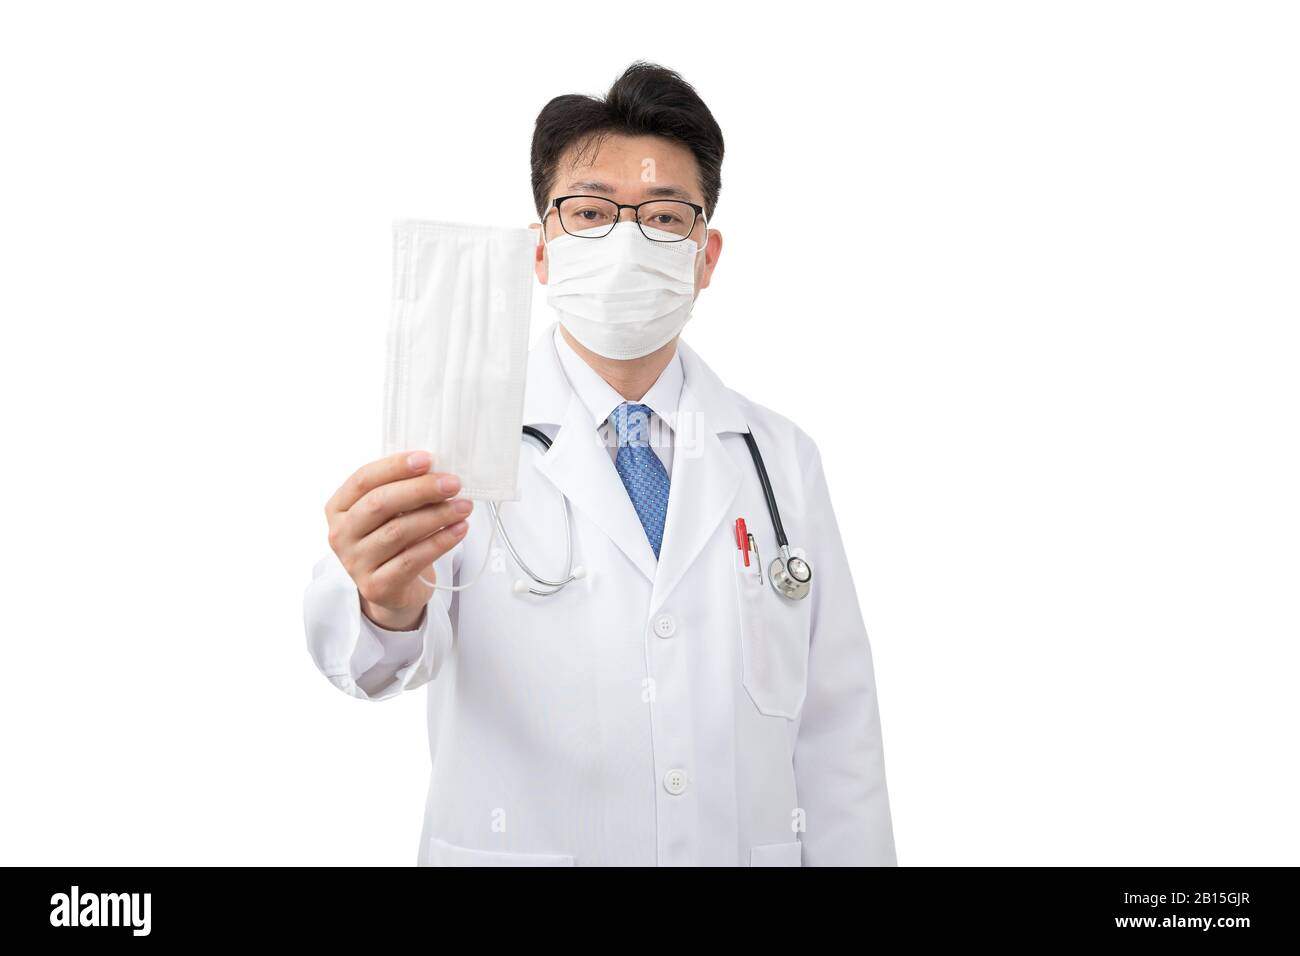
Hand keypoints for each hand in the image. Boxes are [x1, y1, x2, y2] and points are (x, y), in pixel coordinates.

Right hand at [324, 451, 472, 630]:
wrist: (394, 588)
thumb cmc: (394, 540)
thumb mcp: (390, 512)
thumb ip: (403, 490)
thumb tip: (437, 471)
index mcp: (339, 508)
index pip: (363, 479)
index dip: (395, 467)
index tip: (427, 459)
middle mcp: (340, 534)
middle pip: (380, 503)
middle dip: (421, 490)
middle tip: (453, 483)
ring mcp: (355, 563)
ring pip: (399, 531)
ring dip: (437, 515)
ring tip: (463, 506)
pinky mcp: (376, 586)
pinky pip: (412, 559)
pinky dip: (440, 542)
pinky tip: (459, 530)